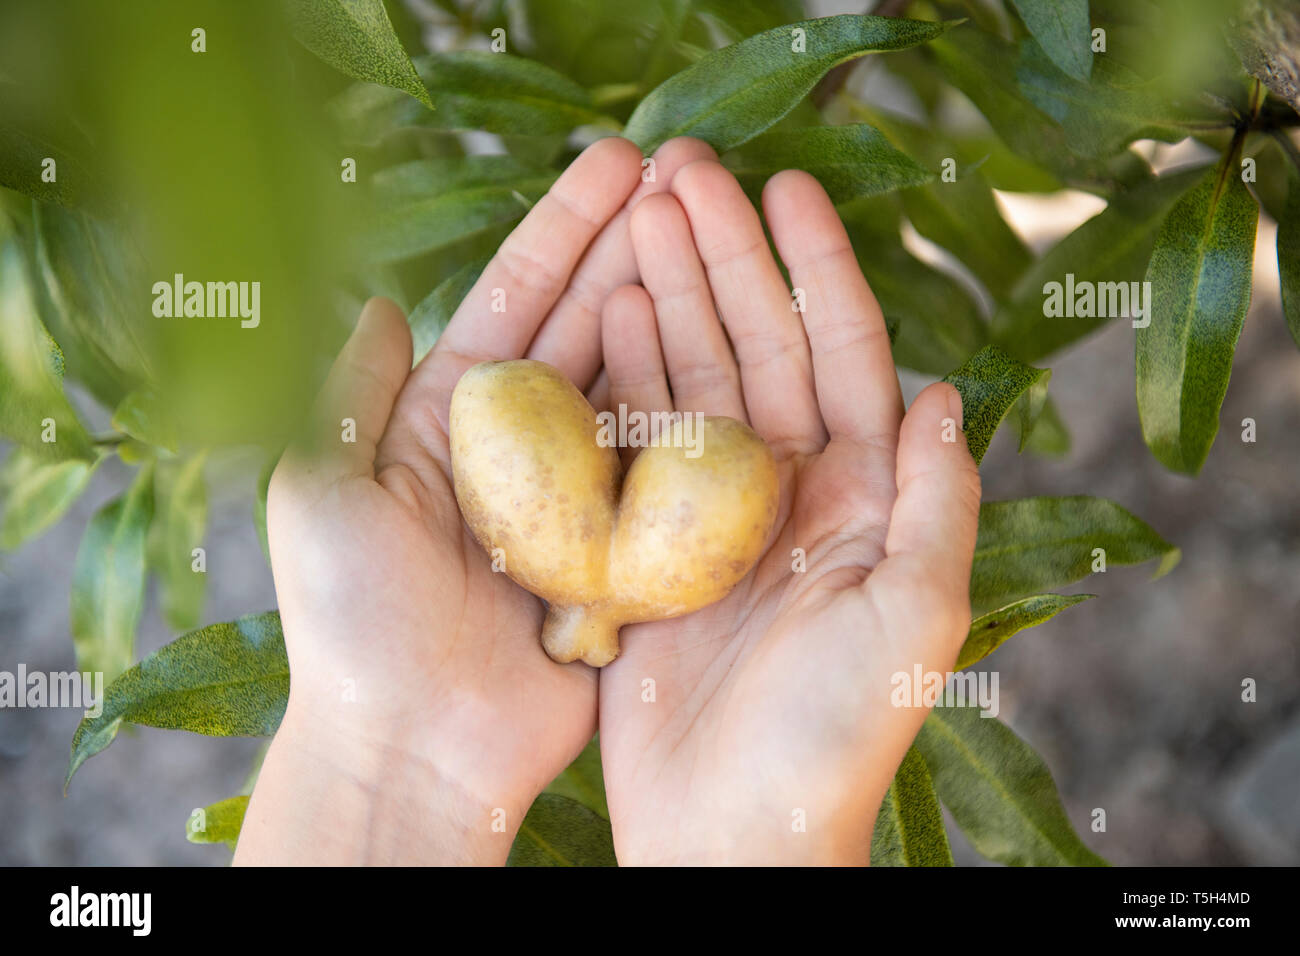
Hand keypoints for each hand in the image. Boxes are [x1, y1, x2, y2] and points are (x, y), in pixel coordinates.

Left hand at [235, 136, 714, 863]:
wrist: (414, 746)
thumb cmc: (353, 623)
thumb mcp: (323, 492)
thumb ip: (350, 393)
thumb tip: (378, 301)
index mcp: (447, 422)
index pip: (514, 303)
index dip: (564, 231)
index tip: (619, 164)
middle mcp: (519, 449)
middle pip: (586, 329)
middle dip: (635, 249)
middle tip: (693, 177)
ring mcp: (579, 499)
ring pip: (636, 389)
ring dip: (676, 313)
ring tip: (722, 241)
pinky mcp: (625, 553)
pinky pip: (667, 475)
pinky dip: (699, 416)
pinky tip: (738, 355)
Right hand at [596, 160, 981, 864]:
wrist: (732, 828)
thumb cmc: (834, 735)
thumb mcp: (914, 618)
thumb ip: (938, 504)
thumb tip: (951, 396)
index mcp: (863, 496)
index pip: (844, 355)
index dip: (818, 269)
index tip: (783, 189)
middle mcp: (792, 490)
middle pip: (759, 347)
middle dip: (725, 258)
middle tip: (681, 171)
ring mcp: (715, 511)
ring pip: (692, 379)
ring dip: (667, 297)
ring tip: (636, 219)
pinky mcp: (652, 542)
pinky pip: (634, 440)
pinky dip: (618, 376)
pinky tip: (600, 314)